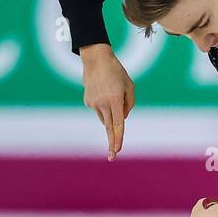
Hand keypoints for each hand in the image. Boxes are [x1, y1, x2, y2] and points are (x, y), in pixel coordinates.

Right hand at [81, 44, 134, 160]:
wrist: (96, 59)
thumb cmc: (116, 72)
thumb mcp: (130, 86)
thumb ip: (129, 104)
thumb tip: (123, 119)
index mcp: (115, 99)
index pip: (118, 123)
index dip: (118, 138)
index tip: (117, 150)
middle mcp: (103, 103)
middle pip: (109, 127)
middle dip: (112, 142)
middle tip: (112, 157)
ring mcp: (94, 103)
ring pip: (105, 118)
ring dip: (110, 115)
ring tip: (111, 96)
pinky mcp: (88, 101)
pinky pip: (99, 110)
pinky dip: (104, 106)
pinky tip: (103, 92)